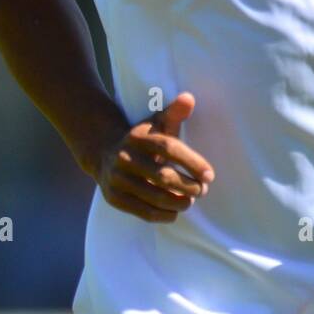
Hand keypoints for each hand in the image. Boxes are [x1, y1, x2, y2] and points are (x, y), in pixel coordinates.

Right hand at [92, 91, 214, 223]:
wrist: (103, 152)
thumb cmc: (143, 139)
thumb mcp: (156, 122)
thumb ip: (174, 112)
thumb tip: (189, 98)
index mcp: (139, 136)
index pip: (169, 149)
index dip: (192, 163)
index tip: (209, 176)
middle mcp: (125, 157)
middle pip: (164, 176)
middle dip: (189, 186)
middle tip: (202, 190)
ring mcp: (117, 178)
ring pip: (155, 197)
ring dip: (179, 203)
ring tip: (190, 201)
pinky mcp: (114, 197)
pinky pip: (143, 211)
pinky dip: (164, 215)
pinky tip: (175, 211)